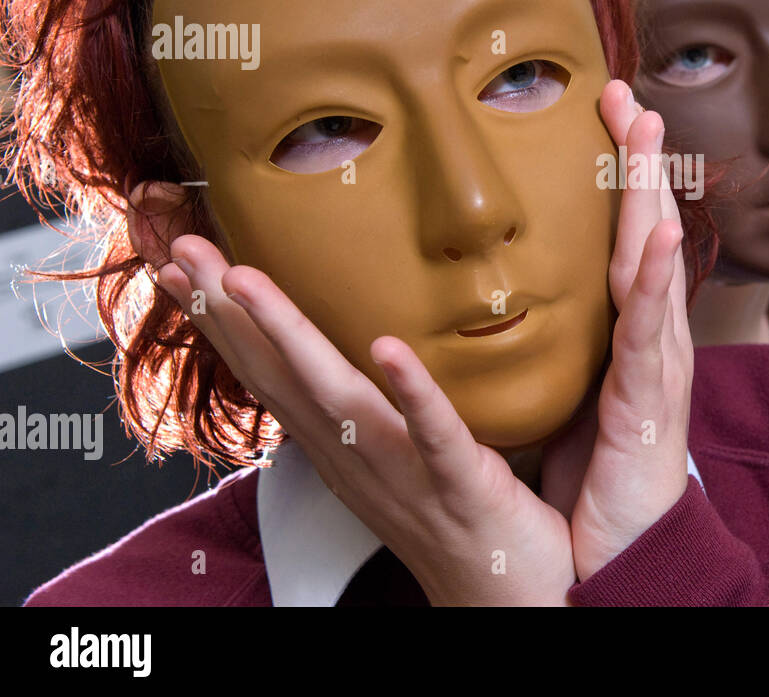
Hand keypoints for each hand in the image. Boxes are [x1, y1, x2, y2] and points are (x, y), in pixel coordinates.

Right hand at [157, 238, 575, 604]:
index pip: (267, 376)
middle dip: (225, 313)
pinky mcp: (461, 486)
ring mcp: (403, 475)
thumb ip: (377, 401)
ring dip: (287, 337)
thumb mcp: (398, 457)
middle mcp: (353, 459)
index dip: (222, 322)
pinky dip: (410, 392)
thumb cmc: (458, 523)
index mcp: (339, 449)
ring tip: (245, 279)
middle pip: (278, 377)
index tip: (183, 266)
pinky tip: (388, 348)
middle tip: (184, 249)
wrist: (502, 603)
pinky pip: (434, 436)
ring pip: (335, 399)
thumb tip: (364, 340)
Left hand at [543, 79, 693, 580]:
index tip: (601, 115)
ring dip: (653, 198)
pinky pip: (647, 340)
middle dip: (641, 165)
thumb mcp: (567, 393)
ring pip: (655, 269)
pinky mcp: (648, 409)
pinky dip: (651, 285)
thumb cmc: (592, 479)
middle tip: (629, 97)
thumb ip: (553, 339)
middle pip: (646, 237)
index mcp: (625, 338)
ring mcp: (656, 372)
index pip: (621, 242)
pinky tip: (658, 237)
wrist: (619, 555)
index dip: (616, 178)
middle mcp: (649, 343)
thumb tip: (506, 295)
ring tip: (650, 140)